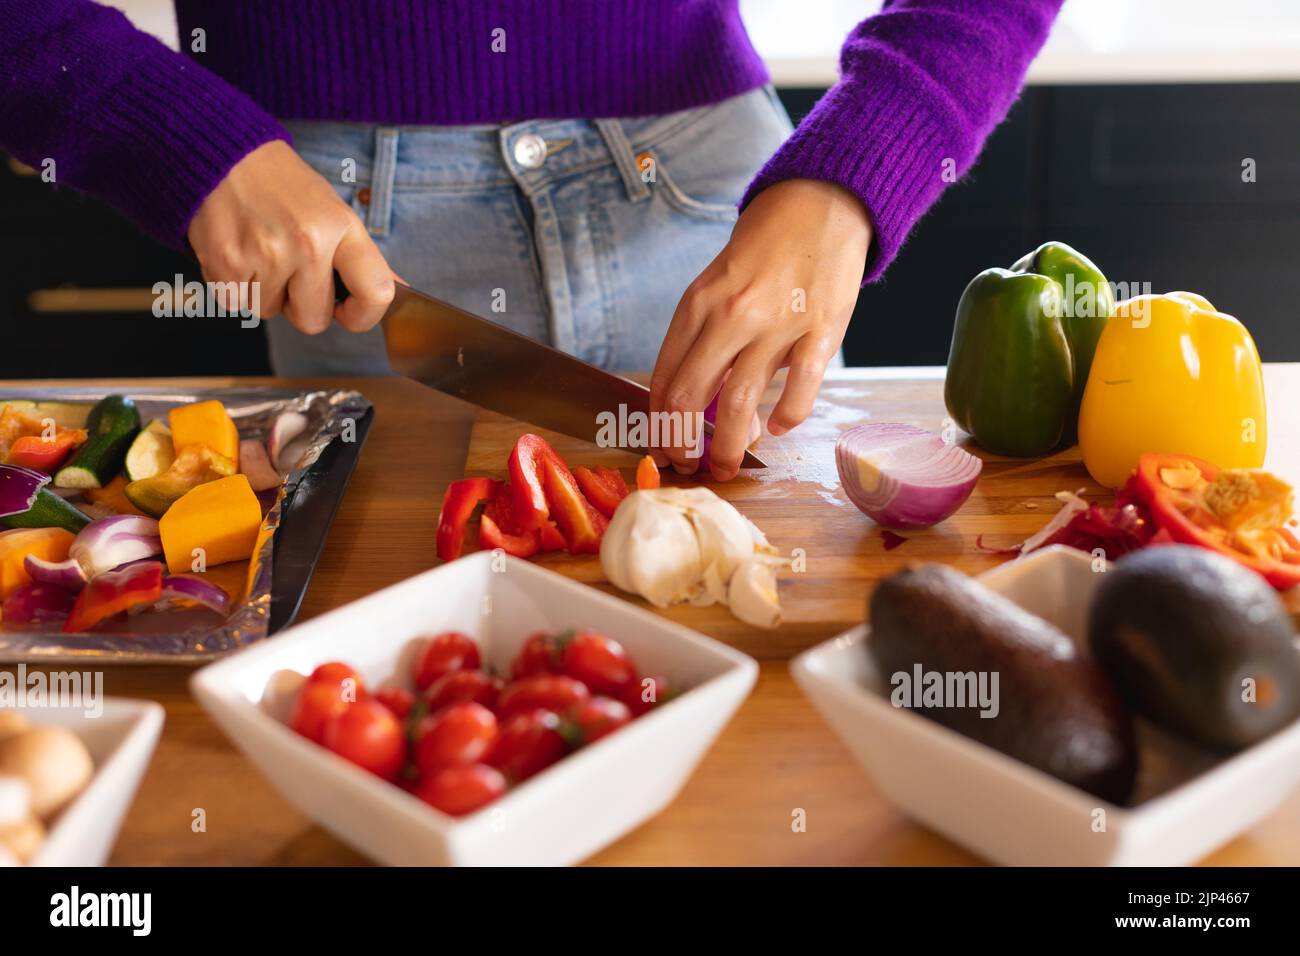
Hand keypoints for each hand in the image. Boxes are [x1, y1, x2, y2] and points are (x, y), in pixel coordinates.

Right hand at [187, 140, 395, 332]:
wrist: (225, 154)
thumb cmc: (284, 187)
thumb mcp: (335, 212)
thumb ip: (364, 258)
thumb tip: (401, 292)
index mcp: (342, 228)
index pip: (377, 293)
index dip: (364, 316)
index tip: (348, 310)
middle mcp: (308, 243)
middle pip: (314, 320)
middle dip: (301, 305)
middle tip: (290, 269)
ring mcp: (266, 254)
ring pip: (271, 312)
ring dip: (265, 292)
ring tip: (260, 250)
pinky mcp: (227, 263)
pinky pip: (237, 303)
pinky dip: (235, 285)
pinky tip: (239, 251)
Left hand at [650, 179, 870, 479]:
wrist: (822, 202)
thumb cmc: (766, 246)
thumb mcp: (719, 283)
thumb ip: (710, 340)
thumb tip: (708, 408)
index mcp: (699, 302)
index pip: (664, 378)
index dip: (658, 423)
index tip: (661, 446)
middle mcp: (731, 315)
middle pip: (689, 398)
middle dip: (681, 444)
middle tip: (688, 465)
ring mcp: (777, 325)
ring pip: (738, 405)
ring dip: (727, 447)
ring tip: (726, 466)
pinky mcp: (821, 331)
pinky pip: (799, 391)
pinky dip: (786, 418)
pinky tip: (778, 427)